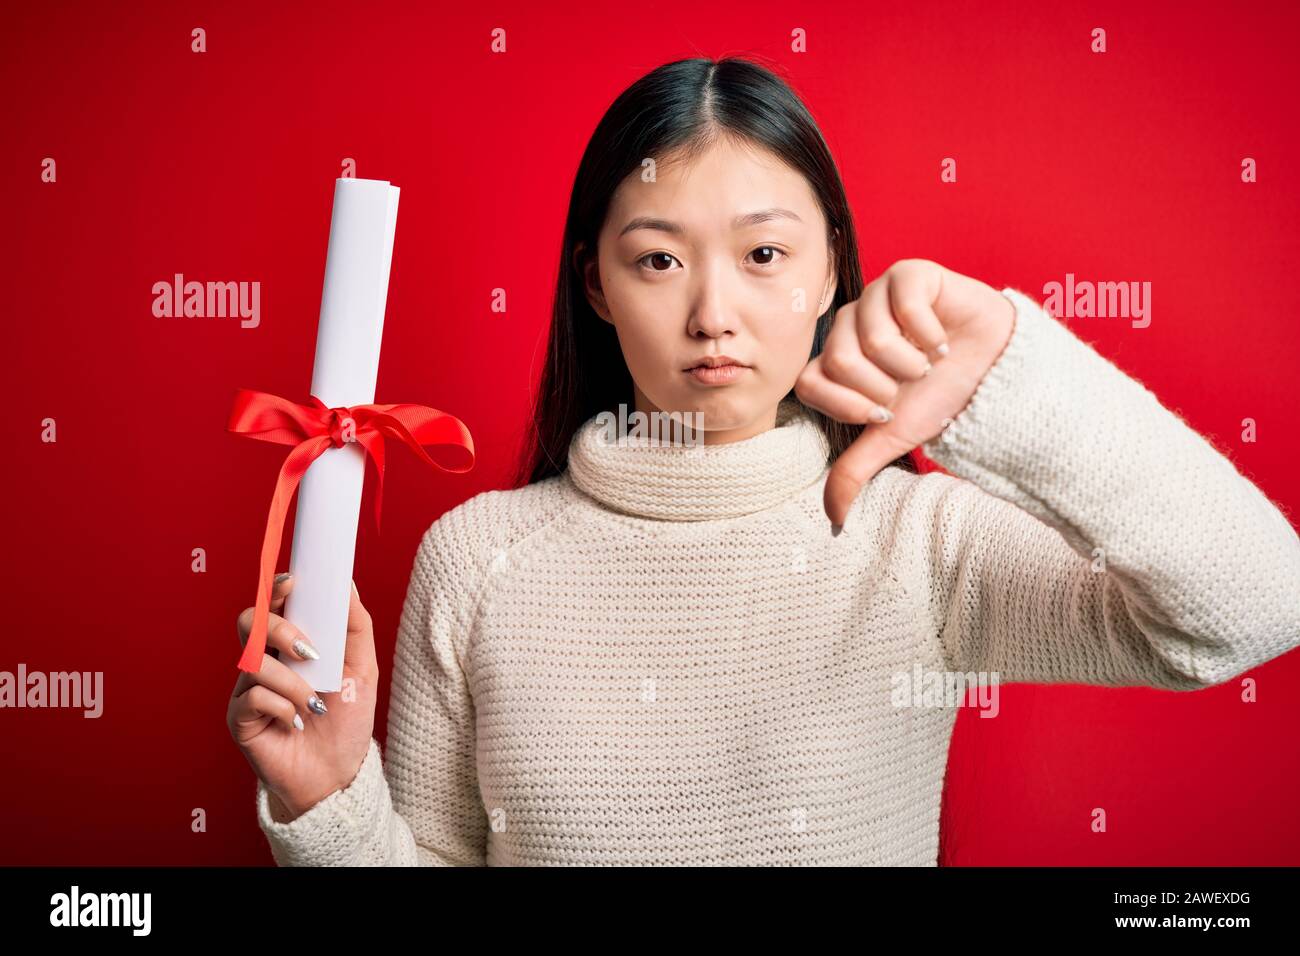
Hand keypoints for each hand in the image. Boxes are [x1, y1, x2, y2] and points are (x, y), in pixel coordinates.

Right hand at [225, 573, 379, 820]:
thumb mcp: (363, 669)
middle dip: (279, 629)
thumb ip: (355, 626)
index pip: (274, 605)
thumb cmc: (347, 721)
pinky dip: (281, 706)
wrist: (338, 773)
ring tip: (314, 704)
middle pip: (250, 622)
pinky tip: (295, 722)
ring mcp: (249, 689)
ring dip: (293, 682)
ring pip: (254, 662)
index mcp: (291, 645)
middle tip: (310, 652)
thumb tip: (346, 585)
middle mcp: (266, 661)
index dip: (277, 589)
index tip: (293, 582)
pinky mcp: (240, 718)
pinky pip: (252, 697)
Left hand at [795, 258, 1015, 527]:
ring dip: (909, 363)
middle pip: (838, 359)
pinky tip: (943, 340)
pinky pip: (902, 304)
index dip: (847, 403)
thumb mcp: (894, 438)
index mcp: (835, 359)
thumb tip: (833, 521)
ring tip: (929, 364)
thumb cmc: (939, 397)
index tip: (885, 411)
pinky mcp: (909, 275)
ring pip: (870, 335)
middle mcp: (848, 325)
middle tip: (911, 385)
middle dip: (883, 386)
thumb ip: (856, 472)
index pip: (810, 381)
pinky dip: (929, 333)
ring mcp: (876, 296)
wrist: (993, 370)